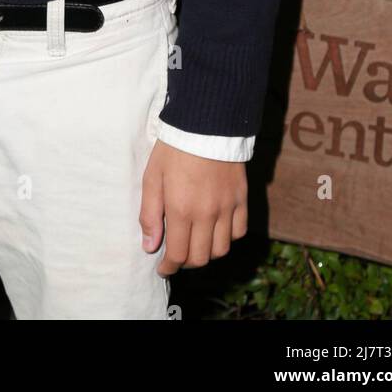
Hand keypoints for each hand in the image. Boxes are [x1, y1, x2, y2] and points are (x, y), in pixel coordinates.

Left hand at [140, 141, 246, 274]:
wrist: (206, 123)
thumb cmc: (174, 149)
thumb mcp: (152, 177)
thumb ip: (149, 214)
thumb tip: (150, 246)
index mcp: (181, 210)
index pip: (178, 255)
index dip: (169, 267)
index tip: (163, 268)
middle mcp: (206, 214)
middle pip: (200, 257)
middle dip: (186, 263)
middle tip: (177, 257)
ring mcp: (227, 207)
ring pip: (221, 249)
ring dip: (207, 253)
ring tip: (195, 245)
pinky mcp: (241, 198)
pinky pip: (239, 231)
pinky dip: (228, 238)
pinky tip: (216, 230)